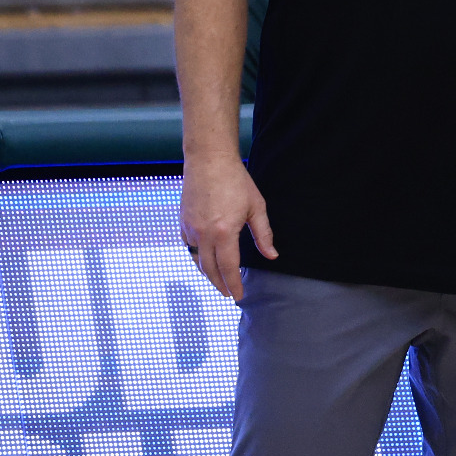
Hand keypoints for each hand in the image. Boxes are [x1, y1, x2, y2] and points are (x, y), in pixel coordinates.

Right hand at [180, 153, 274, 299]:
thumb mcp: (256, 207)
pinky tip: (204, 261)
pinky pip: (189, 248)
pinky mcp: (183, 222)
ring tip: (218, 281)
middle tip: (228, 294)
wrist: (209, 160)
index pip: (228, 268)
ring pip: (197, 260)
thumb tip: (272, 255)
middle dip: (219, 284)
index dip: (234, 284)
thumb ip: (263, 234)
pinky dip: (196, 258)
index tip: (238, 296)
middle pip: (210, 269)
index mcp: (224, 232)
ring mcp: (190, 228)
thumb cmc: (235, 180)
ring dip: (207, 274)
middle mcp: (203, 234)